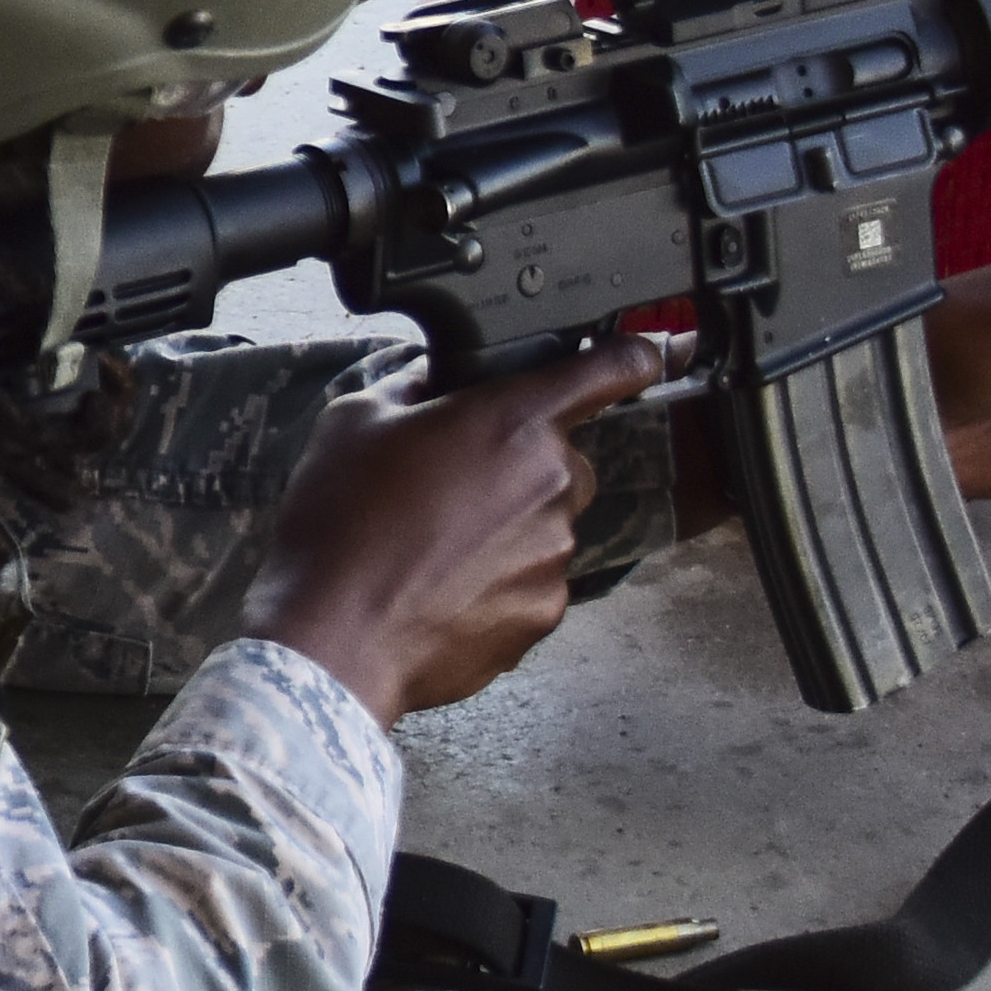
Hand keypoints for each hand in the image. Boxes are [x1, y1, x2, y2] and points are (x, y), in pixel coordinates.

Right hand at [241, 329, 683, 728]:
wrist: (334, 637)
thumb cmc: (340, 525)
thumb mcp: (355, 419)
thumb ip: (413, 387)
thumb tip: (435, 384)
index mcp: (513, 420)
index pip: (611, 369)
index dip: (639, 355)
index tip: (656, 353)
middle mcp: (552, 482)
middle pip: (561, 458)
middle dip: (515, 465)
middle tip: (447, 486)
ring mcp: (555, 553)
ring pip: (544, 523)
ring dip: (502, 527)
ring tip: (429, 546)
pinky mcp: (544, 612)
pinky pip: (532, 581)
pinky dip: (497, 582)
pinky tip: (439, 586)